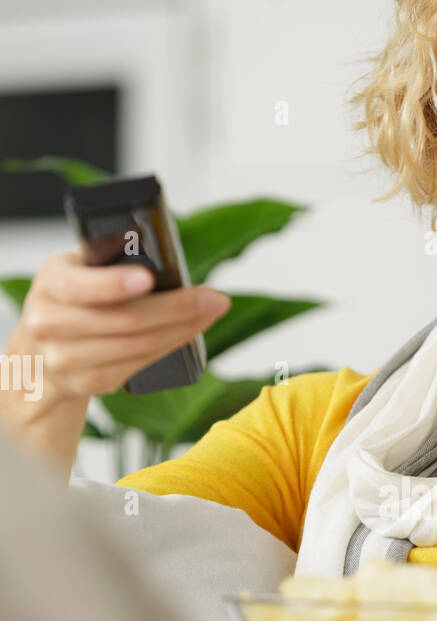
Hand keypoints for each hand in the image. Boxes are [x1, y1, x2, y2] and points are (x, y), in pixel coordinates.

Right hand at [14, 247, 230, 400]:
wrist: (39, 353)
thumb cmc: (69, 301)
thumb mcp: (76, 269)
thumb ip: (105, 255)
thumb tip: (150, 237)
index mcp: (50, 284)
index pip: (79, 286)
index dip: (114, 284)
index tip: (148, 277)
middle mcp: (50, 325)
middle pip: (124, 320)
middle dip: (177, 308)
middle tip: (213, 298)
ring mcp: (67, 360)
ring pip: (138, 345)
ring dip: (183, 328)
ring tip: (211, 311)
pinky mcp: (89, 383)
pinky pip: (139, 364)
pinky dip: (170, 346)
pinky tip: (190, 332)